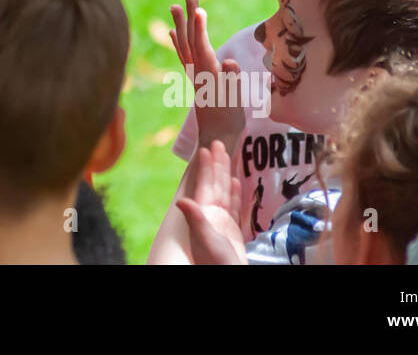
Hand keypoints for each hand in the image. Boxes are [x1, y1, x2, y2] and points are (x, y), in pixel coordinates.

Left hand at [171, 0, 245, 149]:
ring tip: (174, 6)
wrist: (215, 138)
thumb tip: (230, 62)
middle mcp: (198, 72)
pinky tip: (172, 32)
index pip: (202, 47)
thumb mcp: (235, 101)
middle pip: (190, 41)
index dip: (200, 28)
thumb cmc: (230, 120)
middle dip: (189, 18)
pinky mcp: (194, 79)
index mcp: (209, 75)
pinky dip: (178, 41)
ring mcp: (194, 75)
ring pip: (185, 45)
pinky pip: (184, 55)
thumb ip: (232, 80)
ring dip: (180, 25)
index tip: (197, 9)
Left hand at [176, 141, 247, 264]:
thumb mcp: (206, 241)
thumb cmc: (217, 263)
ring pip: (224, 191)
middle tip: (217, 142)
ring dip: (225, 174)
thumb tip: (181, 200)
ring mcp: (222, 222)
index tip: (206, 149)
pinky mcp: (232, 230)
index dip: (206, 167)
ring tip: (226, 155)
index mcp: (205, 214)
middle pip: (215, 183)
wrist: (228, 276)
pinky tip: (236, 182)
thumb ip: (196, 220)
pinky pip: (234, 206)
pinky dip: (235, 193)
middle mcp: (212, 215)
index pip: (205, 185)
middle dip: (216, 164)